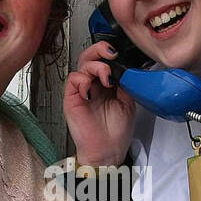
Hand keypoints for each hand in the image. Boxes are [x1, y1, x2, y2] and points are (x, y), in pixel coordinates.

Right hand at [63, 41, 136, 165]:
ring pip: (82, 64)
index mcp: (106, 84)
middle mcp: (93, 84)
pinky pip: (73, 79)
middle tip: (110, 54)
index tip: (120, 54)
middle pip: (90, 56)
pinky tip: (92, 90)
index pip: (104, 60)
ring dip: (96, 66)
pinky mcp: (72, 98)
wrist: (107, 150)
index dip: (110, 53)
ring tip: (107, 79)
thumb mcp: (128, 101)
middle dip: (99, 49)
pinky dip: (83, 80)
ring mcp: (82, 90)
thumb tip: (126, 66)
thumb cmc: (116, 131)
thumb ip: (125, 83)